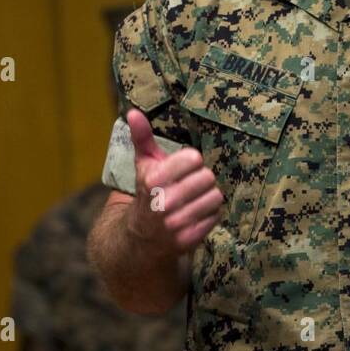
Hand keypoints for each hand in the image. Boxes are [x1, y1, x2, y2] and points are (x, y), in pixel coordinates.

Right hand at [126, 108, 223, 253]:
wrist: (140, 237)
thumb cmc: (147, 192)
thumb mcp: (143, 163)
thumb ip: (141, 136)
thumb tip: (133, 111)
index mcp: (153, 180)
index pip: (194, 158)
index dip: (191, 161)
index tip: (183, 167)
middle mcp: (164, 203)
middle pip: (208, 177)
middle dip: (201, 178)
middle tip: (191, 183)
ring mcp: (177, 223)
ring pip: (215, 197)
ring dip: (208, 195)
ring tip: (195, 197)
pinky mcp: (189, 239)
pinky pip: (216, 216)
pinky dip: (210, 213)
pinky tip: (196, 212)